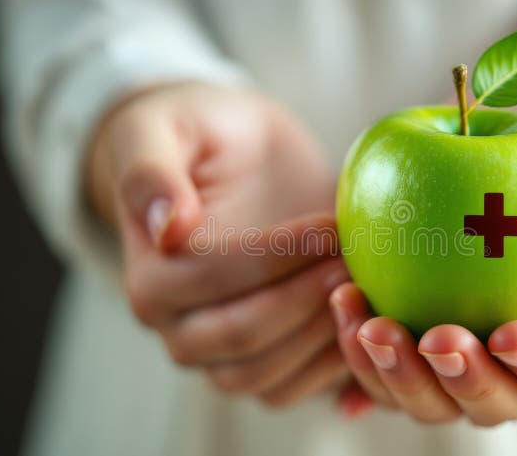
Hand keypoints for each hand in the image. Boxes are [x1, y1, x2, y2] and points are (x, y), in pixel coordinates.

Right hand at [88, 83, 350, 407]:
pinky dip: (329, 368)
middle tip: (358, 259)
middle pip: (243, 336)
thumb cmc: (199, 136)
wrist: (228, 161)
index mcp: (151, 277)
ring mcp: (216, 355)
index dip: (279, 254)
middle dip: (309, 298)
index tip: (331, 224)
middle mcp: (176, 328)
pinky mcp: (258, 364)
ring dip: (324, 336)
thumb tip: (168, 226)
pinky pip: (289, 389)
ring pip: (266, 375)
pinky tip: (364, 323)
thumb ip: (150, 171)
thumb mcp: (163, 129)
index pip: (212, 278)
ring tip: (366, 287)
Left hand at [331, 67, 516, 423]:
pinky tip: (340, 299)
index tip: (507, 335)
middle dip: (461, 383)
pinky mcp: (411, 312)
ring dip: (395, 373)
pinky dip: (358, 340)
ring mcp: (460, 333)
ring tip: (366, 323)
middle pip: (495, 399)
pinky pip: (383, 350)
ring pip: (429, 391)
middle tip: (430, 338)